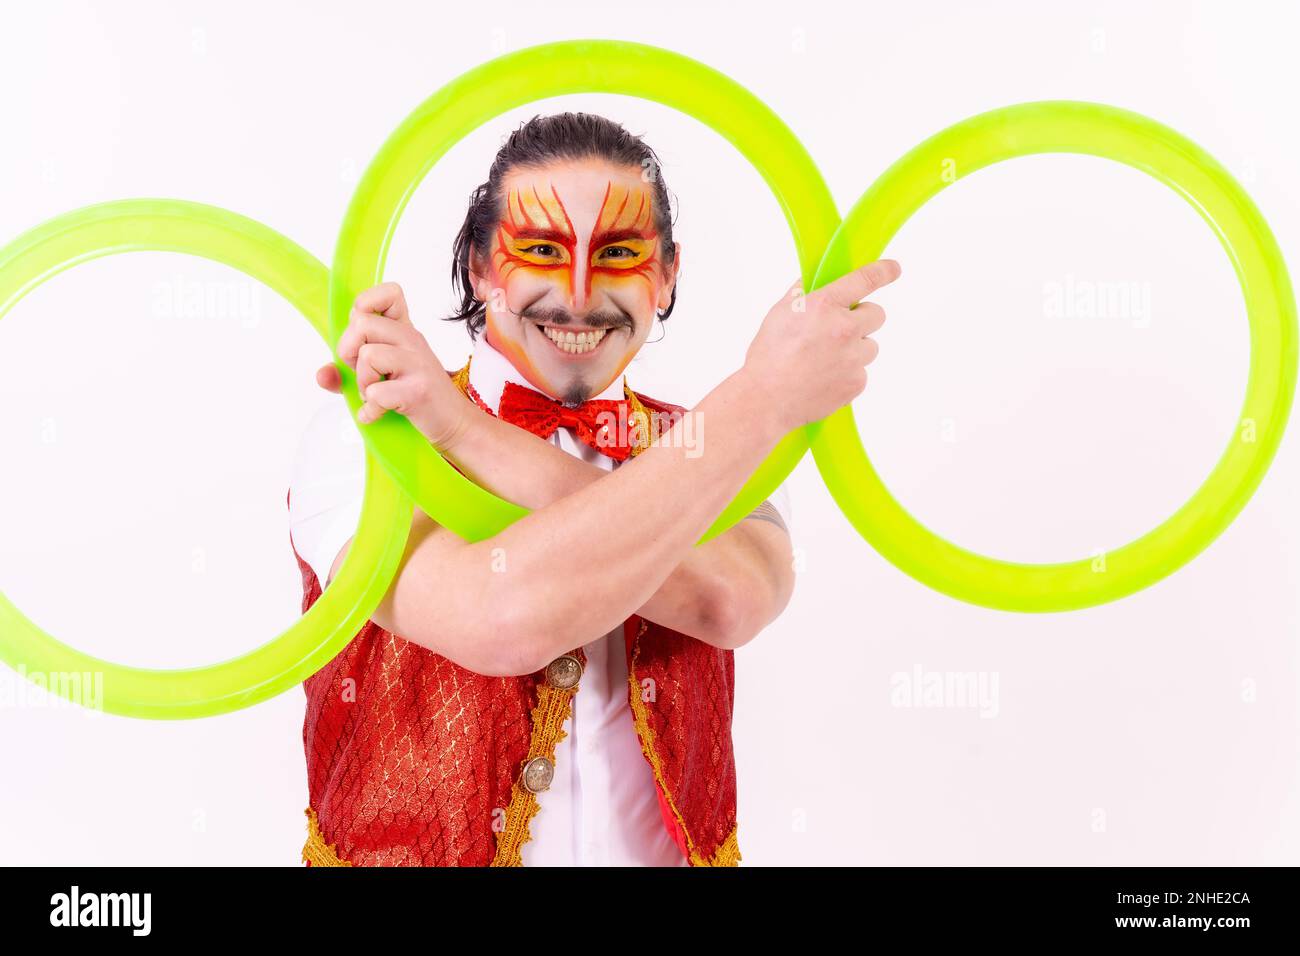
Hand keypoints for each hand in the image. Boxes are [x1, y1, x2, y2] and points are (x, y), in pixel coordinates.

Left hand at [316, 282, 473, 449]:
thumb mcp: (381, 374)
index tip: (363, 334)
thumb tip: (322, 374)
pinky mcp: (419, 390)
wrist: (452, 422)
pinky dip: (371, 409)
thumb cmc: (414, 394)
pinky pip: (377, 392)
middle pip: (362, 323)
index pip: (389, 292)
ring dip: (363, 383)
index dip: (365, 305)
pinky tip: (378, 413)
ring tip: (376, 394)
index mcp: (404, 329)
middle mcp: (412, 339)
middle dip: (349, 352)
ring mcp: (418, 363)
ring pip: (368, 355)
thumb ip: (347, 370)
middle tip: (366, 373)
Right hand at [741, 259, 898, 432]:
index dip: (884, 271)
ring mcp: (854, 358)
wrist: (766, 400)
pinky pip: (862, 372)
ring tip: (826, 359)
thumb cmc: (768, 357)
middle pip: (877, 314)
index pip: (865, 279)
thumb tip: (814, 282)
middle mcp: (844, 329)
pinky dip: (848, 373)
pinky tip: (824, 377)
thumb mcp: (779, 313)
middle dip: (861, 319)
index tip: (893, 269)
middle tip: (839, 329)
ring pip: (870, 346)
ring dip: (855, 348)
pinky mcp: (857, 383)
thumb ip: (801, 294)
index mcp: (824, 305)